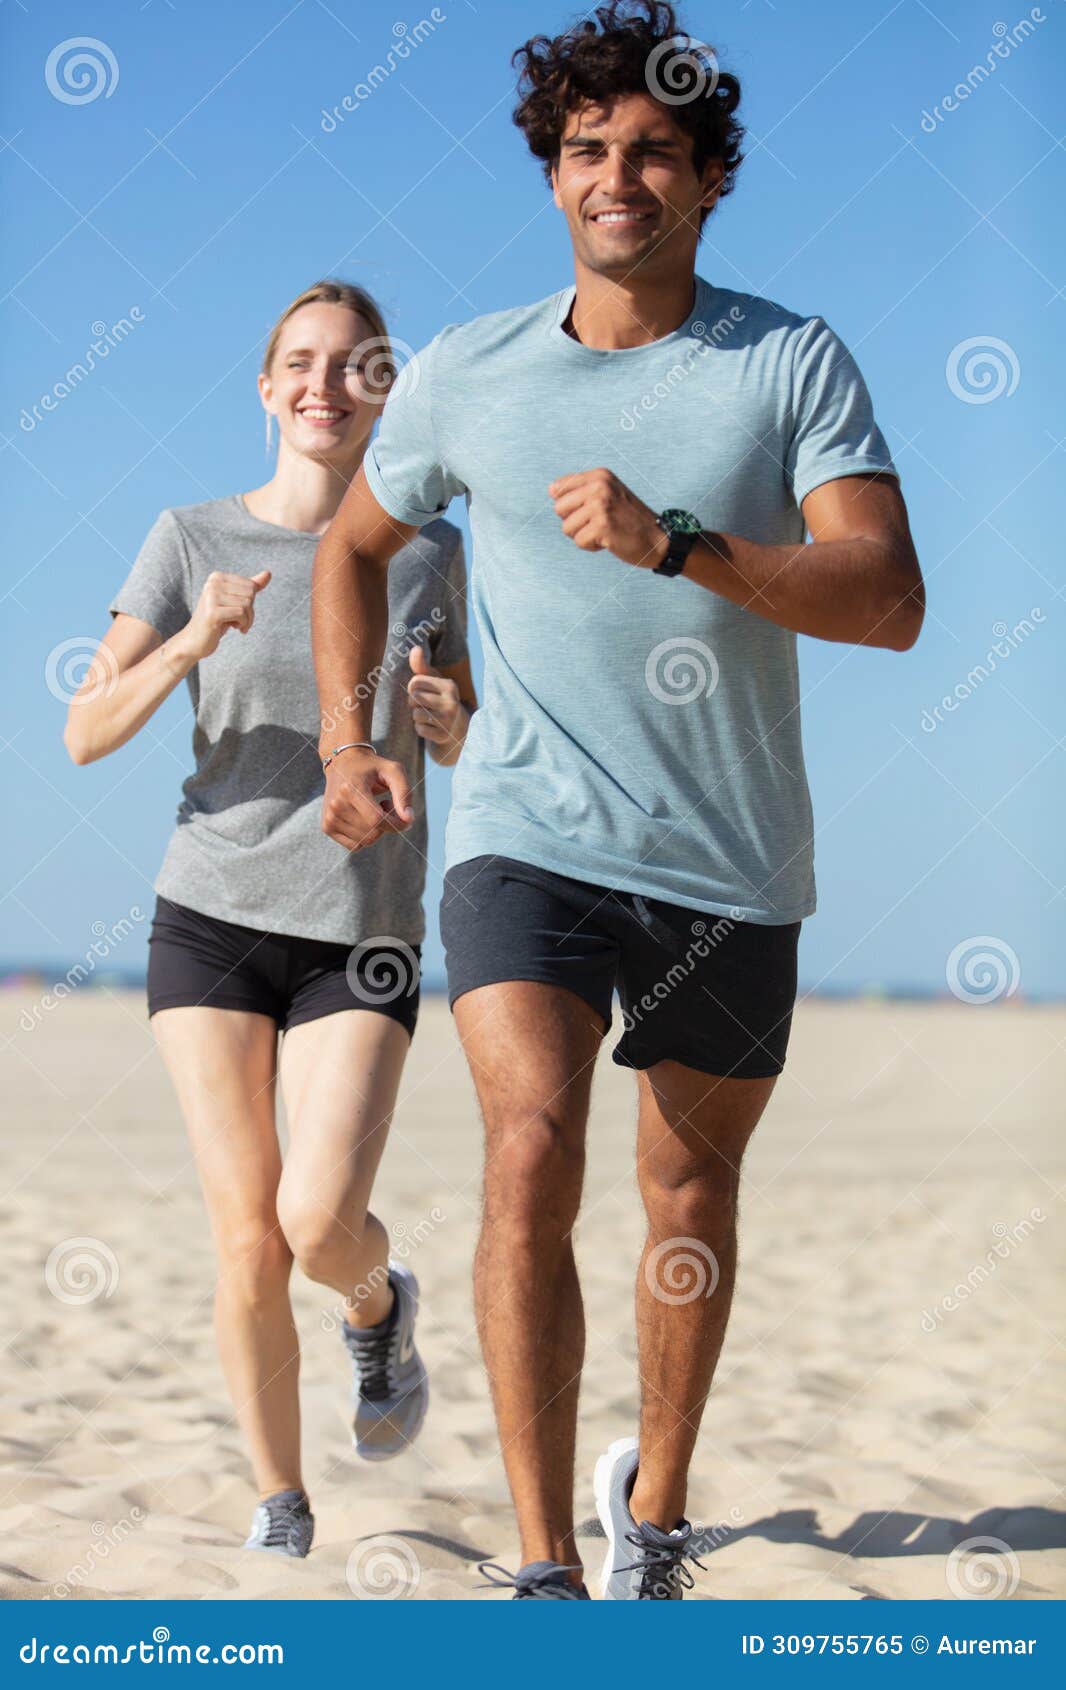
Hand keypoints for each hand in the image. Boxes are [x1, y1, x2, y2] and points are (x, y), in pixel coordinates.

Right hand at [182, 569, 271, 658]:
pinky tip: (234, 628)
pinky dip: (243, 624)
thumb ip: (251, 586)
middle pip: (250, 594)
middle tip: (240, 621)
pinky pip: (241, 614)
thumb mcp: (234, 600)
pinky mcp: (213, 612)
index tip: (240, 612)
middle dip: (250, 611)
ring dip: (247, 620)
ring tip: (237, 625)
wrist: (195, 640)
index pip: (251, 585)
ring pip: (247, 604)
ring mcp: (211, 597)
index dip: (251, 602)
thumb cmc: (217, 620)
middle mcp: (213, 583)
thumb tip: (268, 573)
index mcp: (217, 577)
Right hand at [321, 747, 412, 851]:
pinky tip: (364, 818)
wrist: (342, 764)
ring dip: (377, 830)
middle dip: (388, 824)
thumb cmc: (372, 768)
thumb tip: (408, 819)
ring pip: (365, 841)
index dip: (396, 824)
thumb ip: (404, 793)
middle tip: (386, 805)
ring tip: (374, 809)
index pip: (376, 819)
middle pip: (372, 832)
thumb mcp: (393, 771)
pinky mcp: (327, 826)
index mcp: (351, 788)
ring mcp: (329, 817)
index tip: (407, 818)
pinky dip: (365, 836)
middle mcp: (336, 804)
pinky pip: (355, 846)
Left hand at [406, 646, 464, 746]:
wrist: (458, 730)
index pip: (415, 683)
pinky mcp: (443, 735)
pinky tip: (430, 727)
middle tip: (423, 706)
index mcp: (449, 686)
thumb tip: (415, 648)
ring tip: (428, 716)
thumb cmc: (440, 701)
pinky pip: (419, 729)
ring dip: (417, 717)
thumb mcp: (434, 682)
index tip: (422, 692)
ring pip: (416, 714)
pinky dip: (421, 729)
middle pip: (414, 698)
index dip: (412, 689)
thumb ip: (421, 666)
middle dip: (414, 703)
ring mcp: (448, 720)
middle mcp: (451, 702)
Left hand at [548, 469, 666, 568]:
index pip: (558, 489)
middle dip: (574, 522)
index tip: (592, 510)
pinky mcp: (602, 525)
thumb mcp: (609, 494)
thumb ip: (581, 490)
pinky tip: (609, 540)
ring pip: (567, 528)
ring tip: (605, 531)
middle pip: (559, 509)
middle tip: (598, 523)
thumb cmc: (630, 520)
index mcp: (599, 475)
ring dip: (584, 535)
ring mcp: (601, 504)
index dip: (570, 507)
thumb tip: (551, 490)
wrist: (659, 539)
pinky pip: (579, 541)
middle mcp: (599, 485)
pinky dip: (592, 546)